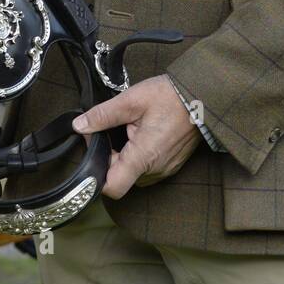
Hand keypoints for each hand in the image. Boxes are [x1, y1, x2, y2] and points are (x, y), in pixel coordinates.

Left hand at [72, 75, 201, 198]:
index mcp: (143, 157)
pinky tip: (142, 133)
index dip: (97, 175)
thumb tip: (80, 126)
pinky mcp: (172, 165)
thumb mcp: (132, 100)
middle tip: (110, 129)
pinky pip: (148, 168)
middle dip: (110, 156)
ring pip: (134, 173)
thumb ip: (103, 115)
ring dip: (126, 156)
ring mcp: (165, 169)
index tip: (95, 151)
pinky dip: (140, 155)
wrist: (203, 96)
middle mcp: (155, 170)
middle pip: (121, 177)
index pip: (113, 187)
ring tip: (129, 129)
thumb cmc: (169, 97)